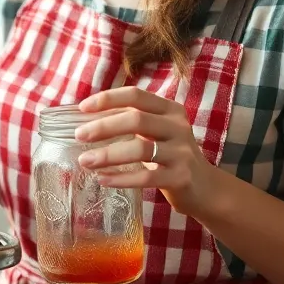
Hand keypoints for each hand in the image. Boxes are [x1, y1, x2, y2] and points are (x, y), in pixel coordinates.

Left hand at [72, 86, 216, 215]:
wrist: (204, 187)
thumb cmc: (170, 155)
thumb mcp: (156, 132)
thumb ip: (131, 121)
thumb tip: (86, 118)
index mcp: (170, 110)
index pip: (136, 96)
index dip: (108, 99)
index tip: (82, 107)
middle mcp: (178, 127)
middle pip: (136, 120)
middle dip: (103, 127)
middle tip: (79, 136)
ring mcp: (182, 152)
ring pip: (140, 150)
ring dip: (108, 155)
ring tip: (85, 161)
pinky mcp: (181, 177)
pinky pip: (147, 178)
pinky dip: (121, 178)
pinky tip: (103, 180)